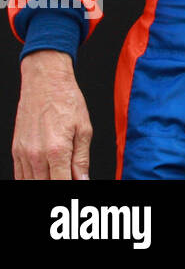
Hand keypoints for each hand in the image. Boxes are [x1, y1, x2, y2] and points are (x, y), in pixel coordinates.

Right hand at [12, 50, 91, 179]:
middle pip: (44, 185)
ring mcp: (23, 153)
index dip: (71, 187)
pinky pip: (19, 175)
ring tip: (56, 175)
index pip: (62, 183)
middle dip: (57, 185)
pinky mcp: (15, 150)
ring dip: (43, 183)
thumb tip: (83, 180)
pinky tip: (41, 176)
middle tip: (68, 178)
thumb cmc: (67, 101)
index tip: (77, 185)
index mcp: (57, 150)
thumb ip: (82, 159)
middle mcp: (36, 155)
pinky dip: (29, 179)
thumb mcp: (84, 129)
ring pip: (30, 182)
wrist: (45, 82)